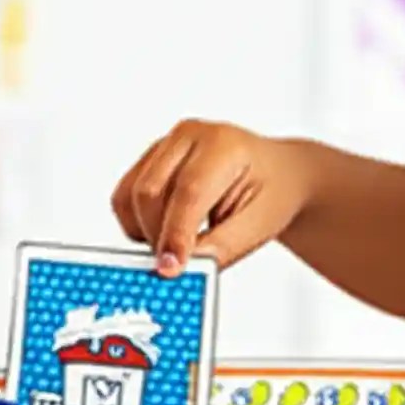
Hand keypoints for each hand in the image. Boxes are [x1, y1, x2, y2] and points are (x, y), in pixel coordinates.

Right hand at [111, 119, 315, 275]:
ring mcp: (168, 143)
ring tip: (178, 246)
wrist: (279, 172)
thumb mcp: (262, 224)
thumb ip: (223, 246)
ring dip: (144, 230)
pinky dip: (138, 222)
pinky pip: (126, 195)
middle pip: (150, 191)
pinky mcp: (152, 158)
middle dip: (157, 236)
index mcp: (225, 145)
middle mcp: (192, 135)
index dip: (175, 234)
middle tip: (176, 266)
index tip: (170, 268)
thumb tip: (184, 266)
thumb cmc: (274, 192)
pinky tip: (166, 231)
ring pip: (130, 194)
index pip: (189, 192)